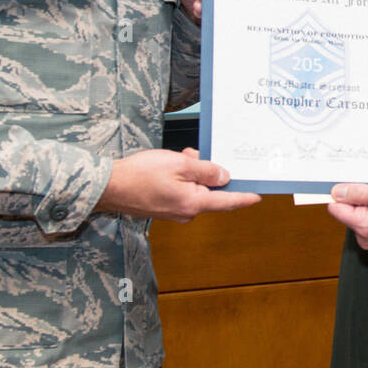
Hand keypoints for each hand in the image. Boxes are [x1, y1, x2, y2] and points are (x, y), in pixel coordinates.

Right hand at [96, 148, 259, 220]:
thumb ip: (206, 170)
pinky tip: (171, 166)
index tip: (258, 195)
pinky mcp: (165, 208)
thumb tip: (224, 177)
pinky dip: (182, 178)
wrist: (109, 186)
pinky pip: (183, 191)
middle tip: (196, 156)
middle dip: (208, 172)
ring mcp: (175, 211)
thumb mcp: (179, 164)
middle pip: (211, 192)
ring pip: (195, 189)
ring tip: (179, 157)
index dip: (245, 197)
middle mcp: (186, 212)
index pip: (228, 202)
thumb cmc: (140, 175)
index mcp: (194, 203)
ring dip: (192, 172)